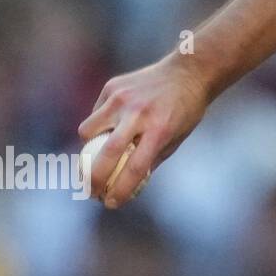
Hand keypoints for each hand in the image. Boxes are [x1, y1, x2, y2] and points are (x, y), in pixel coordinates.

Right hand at [77, 55, 212, 207]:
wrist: (188, 71)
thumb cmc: (185, 110)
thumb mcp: (177, 137)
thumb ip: (152, 159)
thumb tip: (125, 186)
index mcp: (159, 129)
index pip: (134, 168)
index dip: (120, 190)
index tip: (111, 203)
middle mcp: (138, 113)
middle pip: (105, 153)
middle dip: (92, 179)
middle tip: (91, 191)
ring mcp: (122, 98)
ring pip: (88, 131)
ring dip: (88, 147)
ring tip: (95, 155)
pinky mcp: (113, 86)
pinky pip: (96, 112)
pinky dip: (98, 124)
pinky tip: (110, 125)